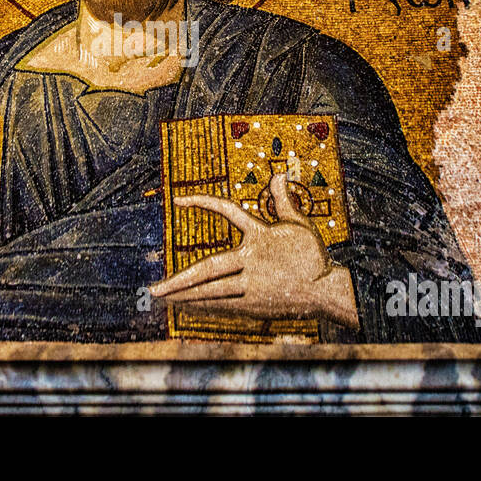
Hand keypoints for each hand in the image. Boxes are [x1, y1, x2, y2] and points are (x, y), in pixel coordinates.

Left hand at [150, 174, 358, 327]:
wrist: (326, 292)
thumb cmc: (312, 257)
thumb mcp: (298, 225)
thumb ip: (282, 200)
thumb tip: (278, 174)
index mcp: (260, 235)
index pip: (227, 211)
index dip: (202, 202)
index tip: (178, 200)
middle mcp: (252, 261)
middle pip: (208, 269)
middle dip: (179, 280)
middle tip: (155, 289)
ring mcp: (252, 286)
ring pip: (212, 291)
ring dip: (185, 295)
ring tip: (163, 298)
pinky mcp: (255, 305)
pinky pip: (223, 305)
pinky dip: (203, 306)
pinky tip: (186, 306)